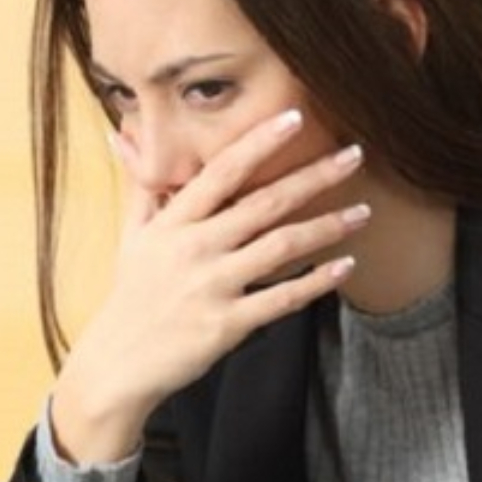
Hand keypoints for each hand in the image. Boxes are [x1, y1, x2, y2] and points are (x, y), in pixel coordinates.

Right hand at [50, 110, 366, 461]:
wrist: (118, 363)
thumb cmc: (129, 297)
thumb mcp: (130, 238)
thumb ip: (142, 187)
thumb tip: (121, 134)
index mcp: (172, 224)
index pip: (220, 172)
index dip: (258, 143)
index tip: (294, 118)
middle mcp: (194, 249)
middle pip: (264, 203)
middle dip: (314, 176)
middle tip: (354, 155)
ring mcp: (212, 286)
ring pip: (281, 247)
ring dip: (327, 227)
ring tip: (363, 212)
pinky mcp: (227, 324)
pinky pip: (282, 299)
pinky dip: (317, 282)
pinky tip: (345, 266)